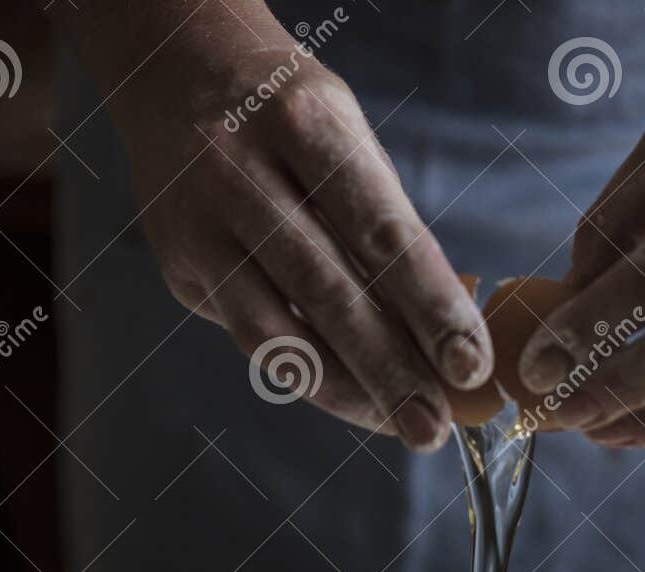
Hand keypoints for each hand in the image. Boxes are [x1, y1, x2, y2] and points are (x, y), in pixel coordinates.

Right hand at [71, 2, 491, 449]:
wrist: (173, 71)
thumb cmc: (288, 117)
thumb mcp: (346, 135)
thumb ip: (386, 225)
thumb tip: (443, 332)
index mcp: (304, 122)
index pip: (379, 229)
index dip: (430, 304)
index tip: (471, 365)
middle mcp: (241, 172)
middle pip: (328, 291)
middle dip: (391, 370)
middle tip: (436, 428)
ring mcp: (201, 226)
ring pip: (279, 335)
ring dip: (349, 392)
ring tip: (404, 426)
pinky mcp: (180, 268)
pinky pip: (255, 339)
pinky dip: (311, 376)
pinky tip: (356, 397)